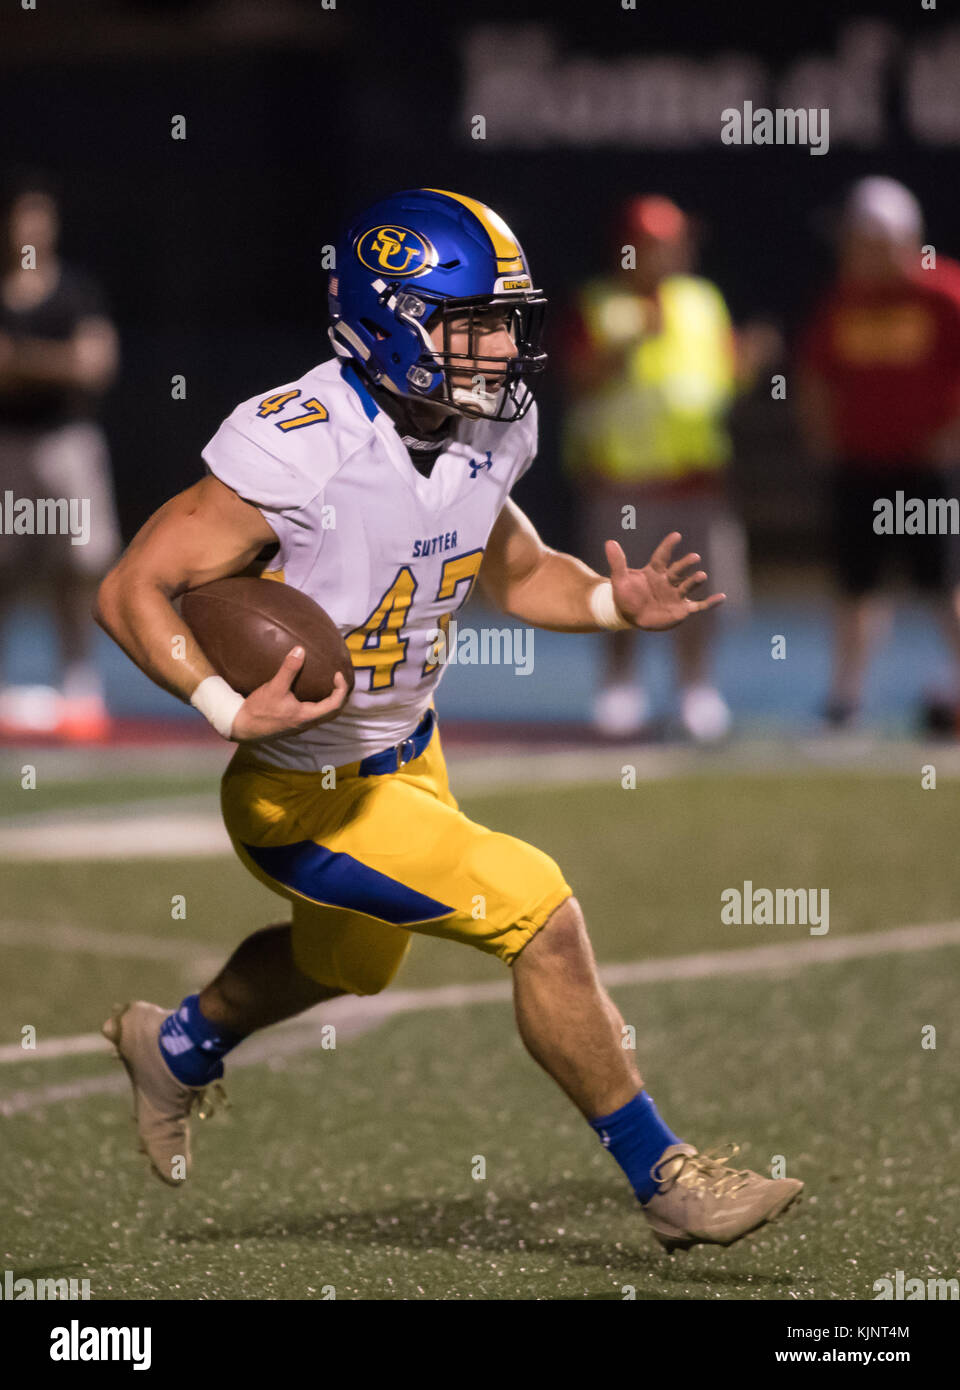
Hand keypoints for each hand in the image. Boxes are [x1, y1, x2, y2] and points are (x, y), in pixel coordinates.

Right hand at [231, 646, 349, 741]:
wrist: (242, 727)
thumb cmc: (259, 710)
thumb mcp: (274, 687)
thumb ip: (288, 669)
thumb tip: (300, 650)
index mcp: (307, 715)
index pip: (335, 704)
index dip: (341, 689)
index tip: (337, 674)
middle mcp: (306, 722)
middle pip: (333, 711)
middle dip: (339, 695)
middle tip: (336, 678)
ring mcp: (299, 724)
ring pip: (323, 714)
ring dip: (329, 699)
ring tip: (327, 683)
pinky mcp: (292, 722)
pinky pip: (313, 713)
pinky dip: (318, 702)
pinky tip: (309, 691)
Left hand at [605, 532, 724, 630]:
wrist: (629, 616)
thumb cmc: (625, 595)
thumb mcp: (619, 579)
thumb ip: (617, 562)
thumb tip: (609, 542)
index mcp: (655, 571)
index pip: (662, 556)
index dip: (668, 546)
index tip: (676, 536)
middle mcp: (669, 580)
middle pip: (679, 570)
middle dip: (686, 564)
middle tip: (694, 557)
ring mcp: (677, 594)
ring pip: (689, 585)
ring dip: (695, 581)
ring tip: (702, 575)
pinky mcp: (682, 609)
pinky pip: (698, 606)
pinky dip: (710, 603)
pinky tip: (721, 597)